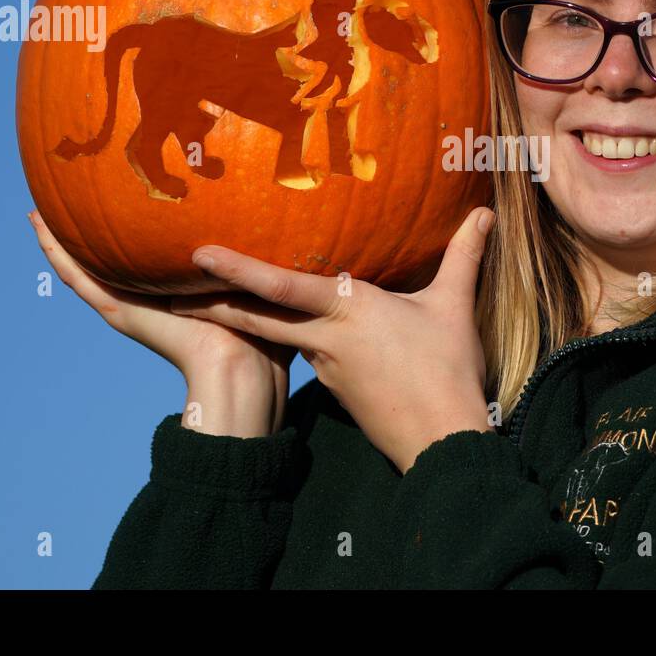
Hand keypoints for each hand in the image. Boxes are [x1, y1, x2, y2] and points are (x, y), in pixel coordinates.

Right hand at [28, 210, 295, 438]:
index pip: (147, 257)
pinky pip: (83, 280)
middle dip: (87, 234)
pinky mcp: (122, 312)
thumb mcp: (256, 281)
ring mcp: (130, 305)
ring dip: (60, 240)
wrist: (244, 367)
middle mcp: (148, 297)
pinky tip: (41, 228)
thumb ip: (258, 256)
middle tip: (61, 199)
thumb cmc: (264, 333)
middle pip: (108, 261)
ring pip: (85, 268)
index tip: (117, 196)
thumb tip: (290, 220)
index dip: (130, 231)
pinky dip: (59, 255)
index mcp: (177, 291)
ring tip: (39, 210)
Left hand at [168, 207, 496, 472]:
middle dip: (211, 301)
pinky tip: (292, 330)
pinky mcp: (335, 389)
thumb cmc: (448, 371)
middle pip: (257, 317)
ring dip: (246, 317)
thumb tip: (486, 213)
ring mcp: (326, 368)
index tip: (198, 255)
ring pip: (279, 335)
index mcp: (349, 312)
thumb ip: (463, 257)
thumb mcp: (455, 308)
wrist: (441, 441)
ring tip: (217, 294)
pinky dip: (287, 338)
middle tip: (169, 286)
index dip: (237, 269)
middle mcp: (326, 339)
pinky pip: (306, 353)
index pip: (281, 287)